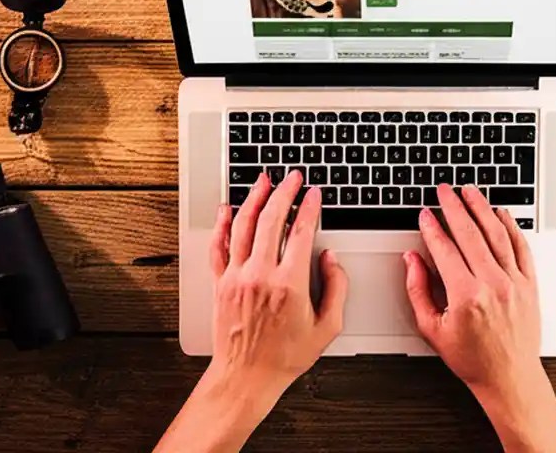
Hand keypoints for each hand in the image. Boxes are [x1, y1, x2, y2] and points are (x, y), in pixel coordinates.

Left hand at [208, 170, 347, 388]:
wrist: (246, 376)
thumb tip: (331, 259)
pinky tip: (228, 209)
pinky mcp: (220, 283)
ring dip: (254, 198)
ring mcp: (237, 277)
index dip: (310, 207)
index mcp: (289, 284)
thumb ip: (337, 288)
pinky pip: (219, 246)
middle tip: (292, 178)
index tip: (314, 195)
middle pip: (272, 219)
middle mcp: (260, 275)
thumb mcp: (327, 327)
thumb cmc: (285, 356)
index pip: (302, 232)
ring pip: (243, 225)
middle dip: (284, 192)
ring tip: (263, 181)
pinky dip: (223, 224)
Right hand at [403, 184, 555, 452]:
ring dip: (482, 209)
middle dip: (454, 207)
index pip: (445, 249)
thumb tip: (411, 260)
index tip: (425, 214)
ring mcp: (514, 282)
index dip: (432, 227)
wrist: (509, 376)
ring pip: (497, 234)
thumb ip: (418, 290)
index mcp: (465, 295)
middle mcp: (492, 284)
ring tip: (470, 192)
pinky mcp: (530, 284)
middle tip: (445, 191)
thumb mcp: (431, 328)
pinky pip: (521, 247)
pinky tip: (501, 213)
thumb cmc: (471, 358)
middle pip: (471, 234)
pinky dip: (511, 227)